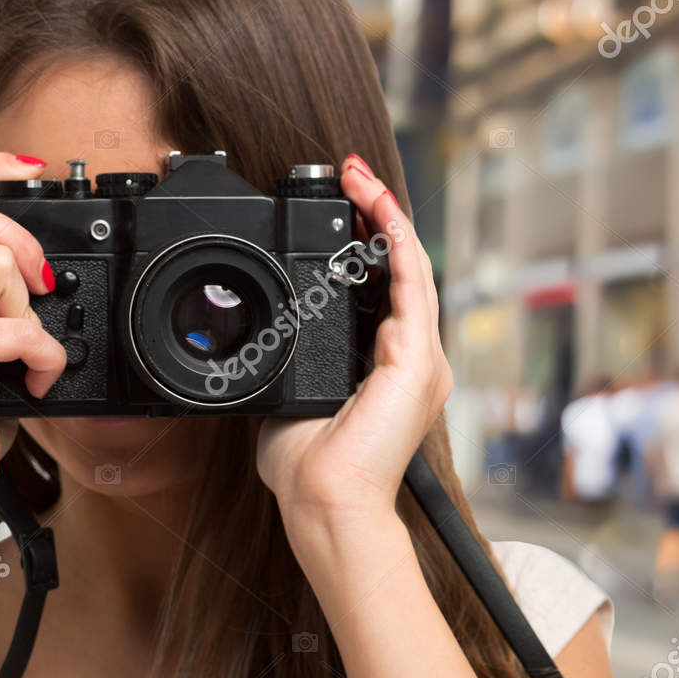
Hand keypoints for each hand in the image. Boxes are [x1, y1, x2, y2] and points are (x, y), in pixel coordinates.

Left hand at [256, 155, 451, 526]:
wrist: (326, 504)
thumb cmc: (309, 469)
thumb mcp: (288, 403)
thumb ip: (287, 369)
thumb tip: (257, 348)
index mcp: (386, 370)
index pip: (383, 291)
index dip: (367, 244)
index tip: (342, 209)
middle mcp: (412, 361)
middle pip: (401, 270)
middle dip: (377, 215)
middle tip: (352, 173)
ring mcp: (421, 361)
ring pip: (410, 268)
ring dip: (385, 216)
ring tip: (359, 177)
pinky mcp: (418, 362)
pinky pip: (411, 285)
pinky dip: (396, 241)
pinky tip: (379, 209)